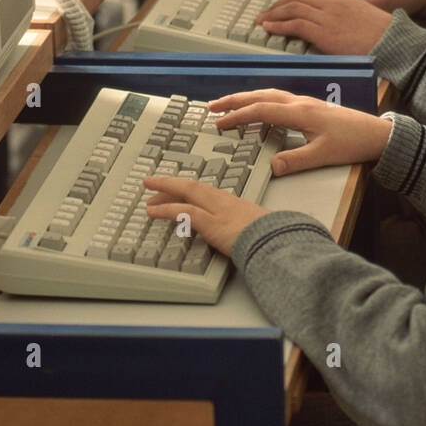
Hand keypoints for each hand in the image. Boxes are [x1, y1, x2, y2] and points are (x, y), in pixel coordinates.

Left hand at [144, 177, 269, 257]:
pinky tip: (153, 212)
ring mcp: (217, 210)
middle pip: (193, 186)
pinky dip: (166, 210)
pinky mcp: (211, 222)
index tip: (176, 190)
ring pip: (186, 193)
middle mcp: (223, 202)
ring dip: (165, 193)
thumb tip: (243, 236)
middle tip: (153, 184)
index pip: (205, 192)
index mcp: (233, 203)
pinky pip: (183, 212)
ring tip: (148, 197)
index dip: (188, 189)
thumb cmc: (272, 237)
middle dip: (172, 183)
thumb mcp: (257, 228)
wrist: (278, 241)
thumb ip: (246, 229)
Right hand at [211, 88, 392, 173]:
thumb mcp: (323, 156)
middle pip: (260, 95)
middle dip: (235, 100)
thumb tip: (271, 167)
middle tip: (212, 106)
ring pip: (269, 94)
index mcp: (300, 112)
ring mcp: (305, 102)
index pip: (261, 110)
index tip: (219, 123)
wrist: (377, 134)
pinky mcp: (311, 107)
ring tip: (228, 105)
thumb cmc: (353, 143)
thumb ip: (296, 160)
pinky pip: (279, 98)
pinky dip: (262, 101)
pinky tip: (259, 109)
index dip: (238, 116)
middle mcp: (300, 102)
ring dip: (247, 98)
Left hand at [256, 0, 394, 53]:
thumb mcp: (367, 20)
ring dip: (273, 13)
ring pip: (292, 7)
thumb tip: (340, 28)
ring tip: (262, 20)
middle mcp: (333, 3)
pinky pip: (295, 24)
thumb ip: (350, 18)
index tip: (282, 1)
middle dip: (278, 3)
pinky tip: (269, 27)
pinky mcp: (324, 32)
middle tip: (267, 11)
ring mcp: (328, 16)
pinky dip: (278, 24)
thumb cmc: (387, 36)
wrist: (395, 43)